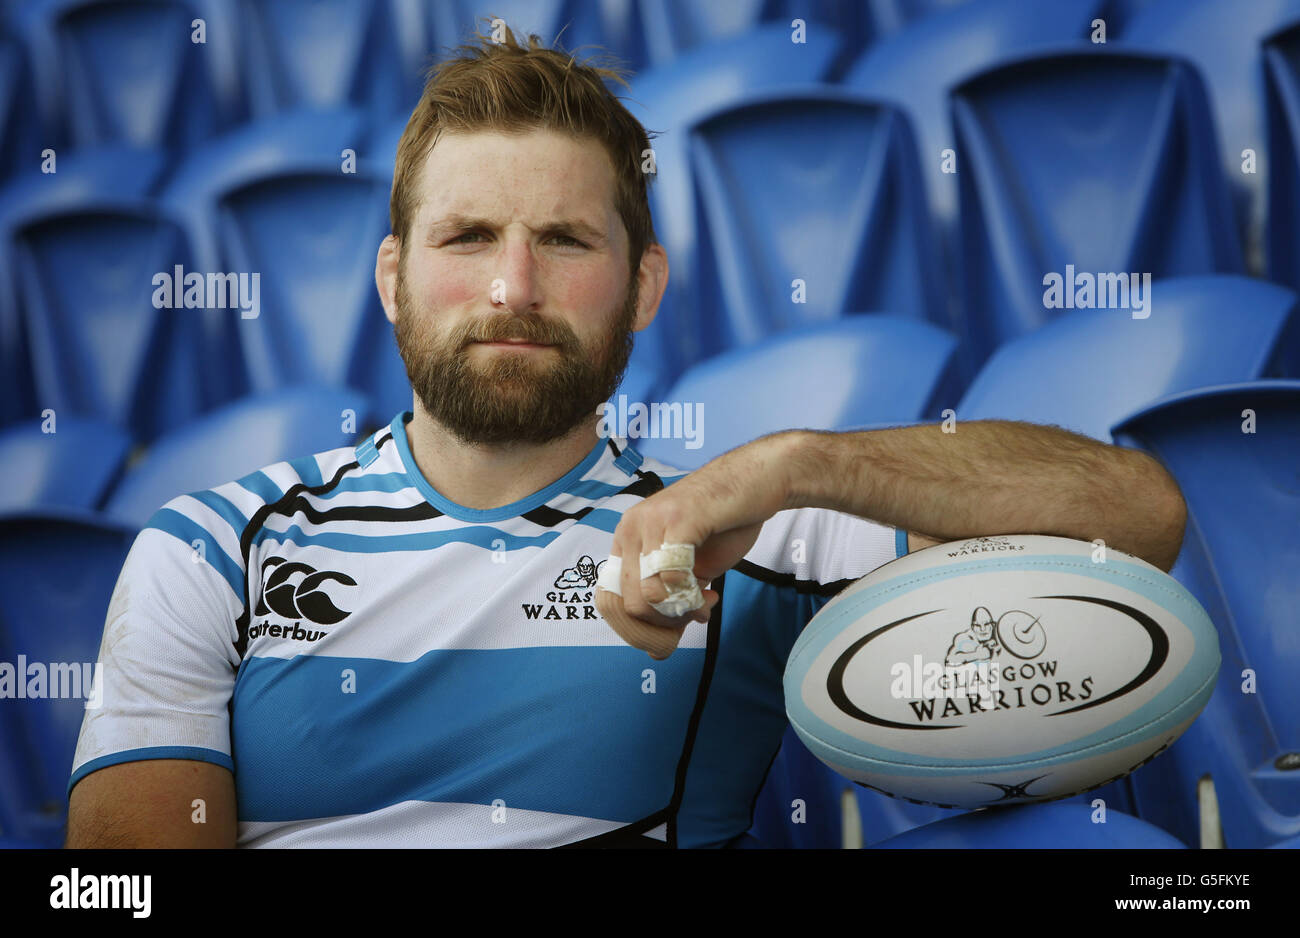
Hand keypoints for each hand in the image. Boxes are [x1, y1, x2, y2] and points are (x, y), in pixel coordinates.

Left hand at [594, 434, 795, 658]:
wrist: (758, 481)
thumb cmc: (725, 523)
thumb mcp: (690, 569)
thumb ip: (670, 600)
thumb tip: (657, 648)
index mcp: (626, 539)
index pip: (608, 601)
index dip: (635, 630)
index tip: (668, 636)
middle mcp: (630, 528)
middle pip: (629, 605)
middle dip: (662, 626)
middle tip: (692, 619)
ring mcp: (651, 521)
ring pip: (646, 596)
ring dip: (679, 614)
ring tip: (703, 605)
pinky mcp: (678, 519)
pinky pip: (671, 577)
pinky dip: (690, 599)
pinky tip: (708, 595)